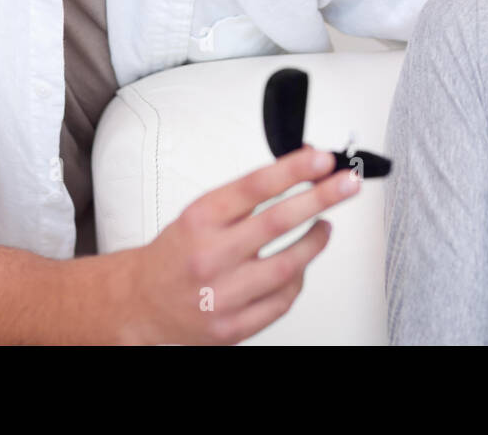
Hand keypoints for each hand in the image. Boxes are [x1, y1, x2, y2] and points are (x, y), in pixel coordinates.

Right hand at [117, 145, 360, 344]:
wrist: (141, 302)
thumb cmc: (177, 253)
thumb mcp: (201, 212)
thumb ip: (247, 194)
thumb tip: (299, 168)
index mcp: (199, 221)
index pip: (254, 187)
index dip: (293, 170)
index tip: (322, 159)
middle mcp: (208, 257)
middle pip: (277, 222)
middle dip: (321, 199)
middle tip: (346, 184)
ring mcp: (220, 296)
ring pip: (288, 266)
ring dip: (315, 241)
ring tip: (326, 225)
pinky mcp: (232, 328)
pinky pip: (282, 301)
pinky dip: (298, 279)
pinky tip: (300, 264)